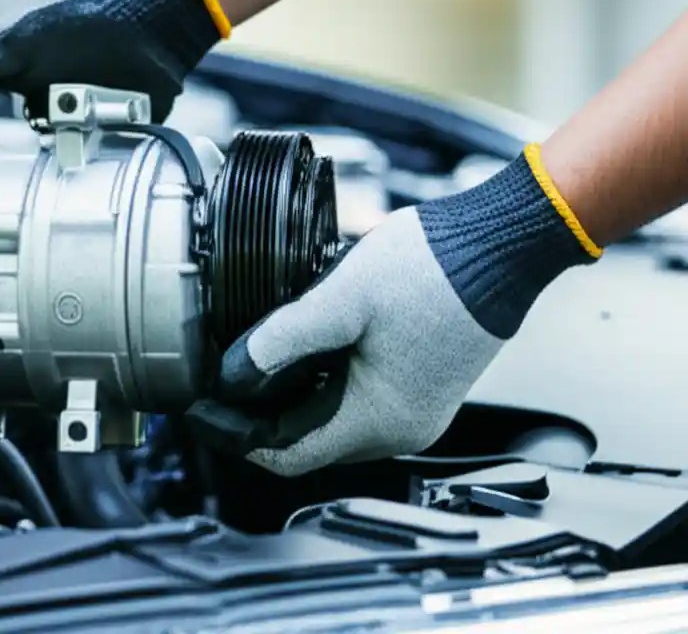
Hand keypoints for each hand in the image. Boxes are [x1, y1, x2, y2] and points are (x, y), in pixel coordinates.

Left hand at [188, 147, 600, 475]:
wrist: (501, 245)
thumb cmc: (435, 270)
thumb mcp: (340, 301)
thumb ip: (279, 340)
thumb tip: (230, 375)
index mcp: (378, 421)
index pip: (286, 455)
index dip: (234, 435)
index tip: (200, 410)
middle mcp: (400, 430)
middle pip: (305, 442)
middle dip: (253, 417)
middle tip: (213, 387)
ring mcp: (415, 412)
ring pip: (328, 422)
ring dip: (283, 400)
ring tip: (242, 366)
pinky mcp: (420, 388)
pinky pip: (352, 402)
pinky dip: (315, 386)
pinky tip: (291, 354)